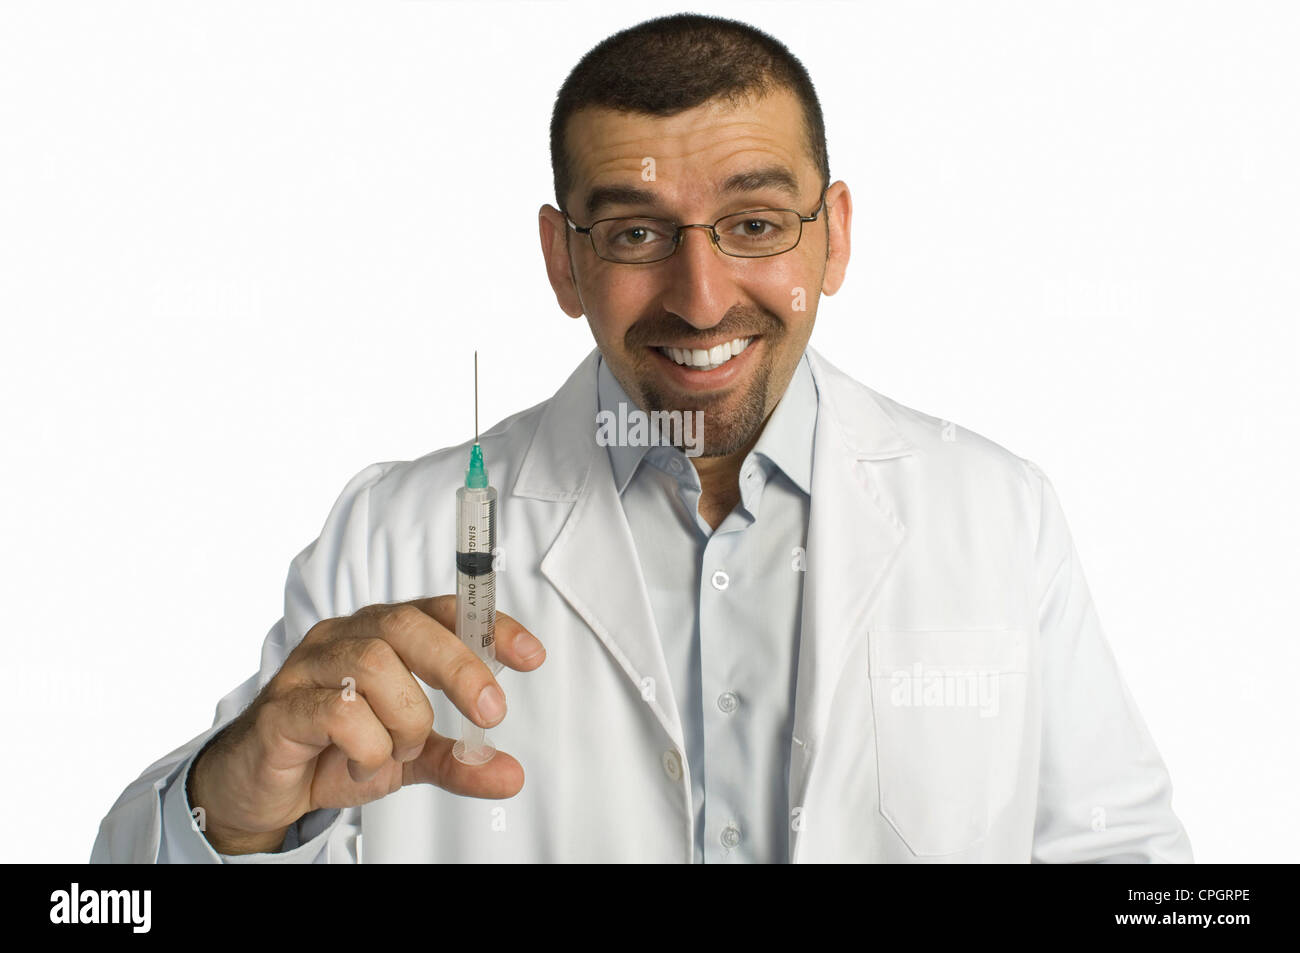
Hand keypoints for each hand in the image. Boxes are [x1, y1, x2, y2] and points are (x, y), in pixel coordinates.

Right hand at [187, 596, 544, 853]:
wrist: (259, 785)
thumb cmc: (332, 750)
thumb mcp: (407, 757)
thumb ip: (456, 760)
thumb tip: (509, 773)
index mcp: (380, 634)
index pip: (441, 610)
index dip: (488, 626)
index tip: (531, 655)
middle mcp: (345, 638)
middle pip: (407, 627)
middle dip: (460, 669)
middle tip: (489, 712)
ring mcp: (309, 668)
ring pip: (374, 666)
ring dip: (406, 718)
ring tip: (401, 750)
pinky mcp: (282, 707)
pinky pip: (337, 710)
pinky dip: (368, 745)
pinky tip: (364, 762)